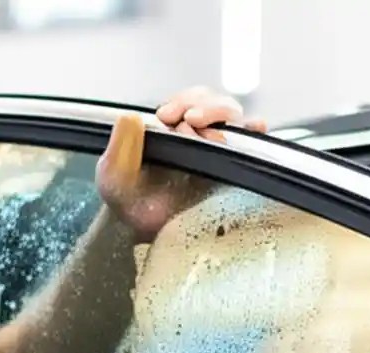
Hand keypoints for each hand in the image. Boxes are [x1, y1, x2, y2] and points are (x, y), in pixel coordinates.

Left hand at [96, 87, 266, 238]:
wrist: (149, 237)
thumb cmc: (133, 204)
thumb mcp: (114, 175)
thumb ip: (119, 146)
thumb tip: (131, 117)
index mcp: (172, 128)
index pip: (189, 100)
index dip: (183, 101)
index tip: (168, 115)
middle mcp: (201, 136)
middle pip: (216, 103)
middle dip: (205, 105)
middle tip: (190, 119)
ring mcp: (221, 154)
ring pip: (235, 119)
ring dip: (223, 118)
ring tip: (210, 135)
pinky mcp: (237, 173)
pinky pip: (254, 147)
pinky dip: (255, 134)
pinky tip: (253, 130)